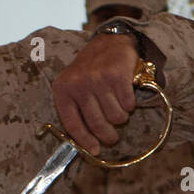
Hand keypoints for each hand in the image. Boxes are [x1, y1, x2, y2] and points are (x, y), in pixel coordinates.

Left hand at [51, 33, 137, 153]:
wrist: (109, 42)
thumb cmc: (91, 71)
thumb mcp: (73, 86)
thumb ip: (75, 110)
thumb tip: (89, 146)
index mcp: (63, 89)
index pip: (73, 124)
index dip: (85, 141)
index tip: (95, 151)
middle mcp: (79, 84)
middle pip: (96, 124)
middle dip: (108, 136)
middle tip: (113, 138)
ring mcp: (98, 79)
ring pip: (115, 116)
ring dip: (120, 118)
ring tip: (118, 110)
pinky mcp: (117, 75)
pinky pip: (127, 104)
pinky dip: (130, 105)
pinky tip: (125, 96)